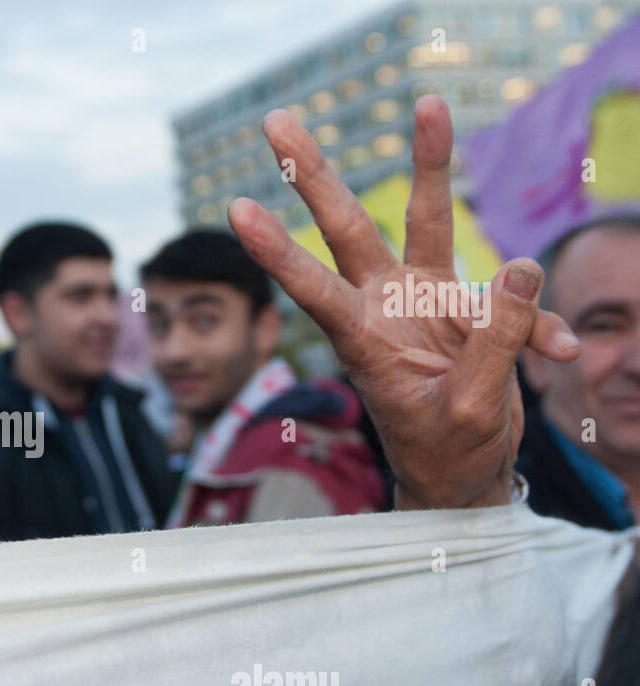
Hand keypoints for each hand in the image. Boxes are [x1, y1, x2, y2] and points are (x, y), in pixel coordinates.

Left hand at [228, 95, 580, 509]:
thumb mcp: (470, 408)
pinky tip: (559, 353)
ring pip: (425, 220)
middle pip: (347, 227)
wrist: (462, 473)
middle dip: (312, 174)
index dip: (278, 252)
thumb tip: (523, 268)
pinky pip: (508, 296)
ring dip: (429, 164)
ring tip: (430, 102)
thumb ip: (495, 341)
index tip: (238, 210)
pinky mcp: (465, 303)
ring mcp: (422, 298)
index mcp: (364, 341)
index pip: (315, 288)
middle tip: (275, 119)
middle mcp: (384, 305)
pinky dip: (536, 324)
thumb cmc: (447, 449)